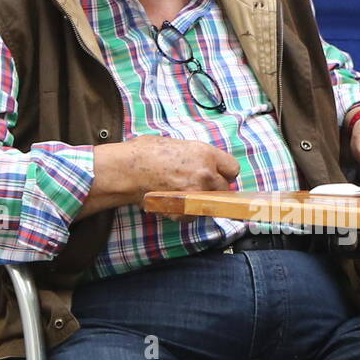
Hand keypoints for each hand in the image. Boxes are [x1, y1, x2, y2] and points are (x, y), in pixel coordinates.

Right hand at [78, 136, 239, 217]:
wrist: (127, 169)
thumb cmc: (144, 153)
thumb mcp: (176, 144)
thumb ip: (195, 155)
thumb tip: (202, 163)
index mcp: (206, 153)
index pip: (233, 168)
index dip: (224, 173)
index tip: (218, 176)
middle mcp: (206, 173)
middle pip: (224, 188)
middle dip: (213, 188)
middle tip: (195, 186)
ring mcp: (197, 193)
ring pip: (210, 203)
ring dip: (200, 201)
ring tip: (181, 194)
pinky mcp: (186, 209)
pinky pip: (194, 215)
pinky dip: (185, 213)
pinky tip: (172, 203)